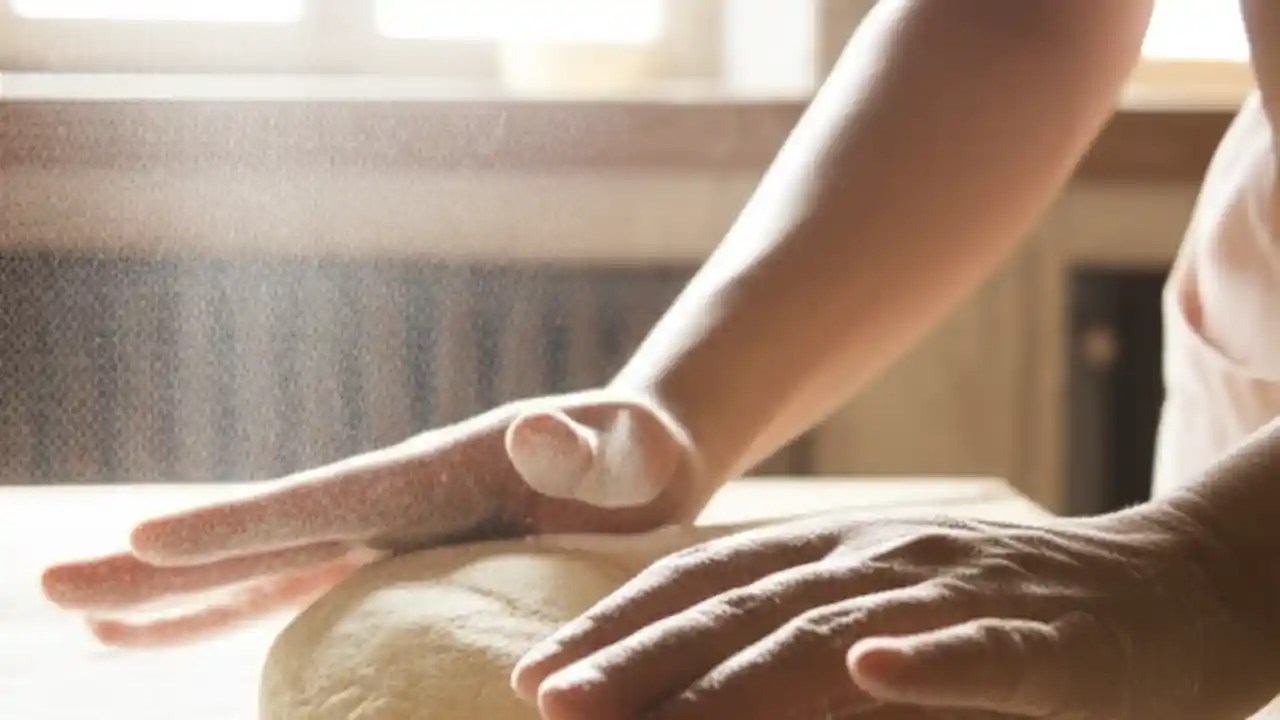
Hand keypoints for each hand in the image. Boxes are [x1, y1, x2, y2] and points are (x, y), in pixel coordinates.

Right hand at [42, 389, 707, 646]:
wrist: (637, 467)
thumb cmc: (635, 457)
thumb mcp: (628, 448)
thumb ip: (586, 445)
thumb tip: (528, 432)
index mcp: (434, 472)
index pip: (322, 503)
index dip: (237, 525)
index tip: (144, 539)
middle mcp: (391, 503)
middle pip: (265, 541)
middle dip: (162, 567)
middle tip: (51, 583)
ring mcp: (386, 538)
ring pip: (266, 576)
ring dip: (175, 601)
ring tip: (81, 621)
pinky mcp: (397, 568)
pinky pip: (306, 598)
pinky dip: (238, 616)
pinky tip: (174, 637)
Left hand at [512, 503, 1279, 719]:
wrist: (1174, 587)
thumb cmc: (1014, 613)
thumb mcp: (896, 611)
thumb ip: (808, 639)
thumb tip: (706, 685)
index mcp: (843, 556)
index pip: (711, 582)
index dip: (621, 626)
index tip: (538, 673)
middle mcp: (885, 561)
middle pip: (746, 608)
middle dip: (639, 656)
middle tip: (545, 698)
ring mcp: (963, 592)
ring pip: (836, 633)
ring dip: (737, 676)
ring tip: (649, 713)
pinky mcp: (1049, 638)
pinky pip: (981, 649)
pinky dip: (926, 662)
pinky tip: (872, 669)